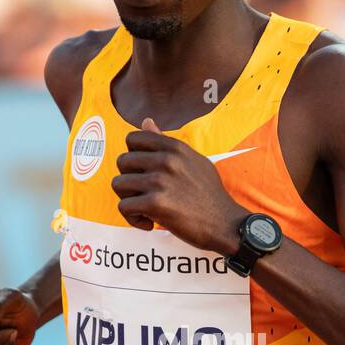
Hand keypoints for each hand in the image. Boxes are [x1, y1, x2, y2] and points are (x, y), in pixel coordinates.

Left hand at [112, 118, 244, 252]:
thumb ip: (166, 143)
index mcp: (174, 147)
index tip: (144, 172)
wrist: (225, 224)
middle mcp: (166, 160)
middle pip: (122, 162)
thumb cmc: (208, 194)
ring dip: (129, 199)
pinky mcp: (155, 204)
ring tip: (146, 208)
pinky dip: (133, 218)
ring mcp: (160, 181)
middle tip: (145, 194)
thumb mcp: (193, 160)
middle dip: (129, 180)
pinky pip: (124, 207)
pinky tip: (149, 222)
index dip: (133, 156)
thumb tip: (145, 121)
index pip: (132, 138)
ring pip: (118, 184)